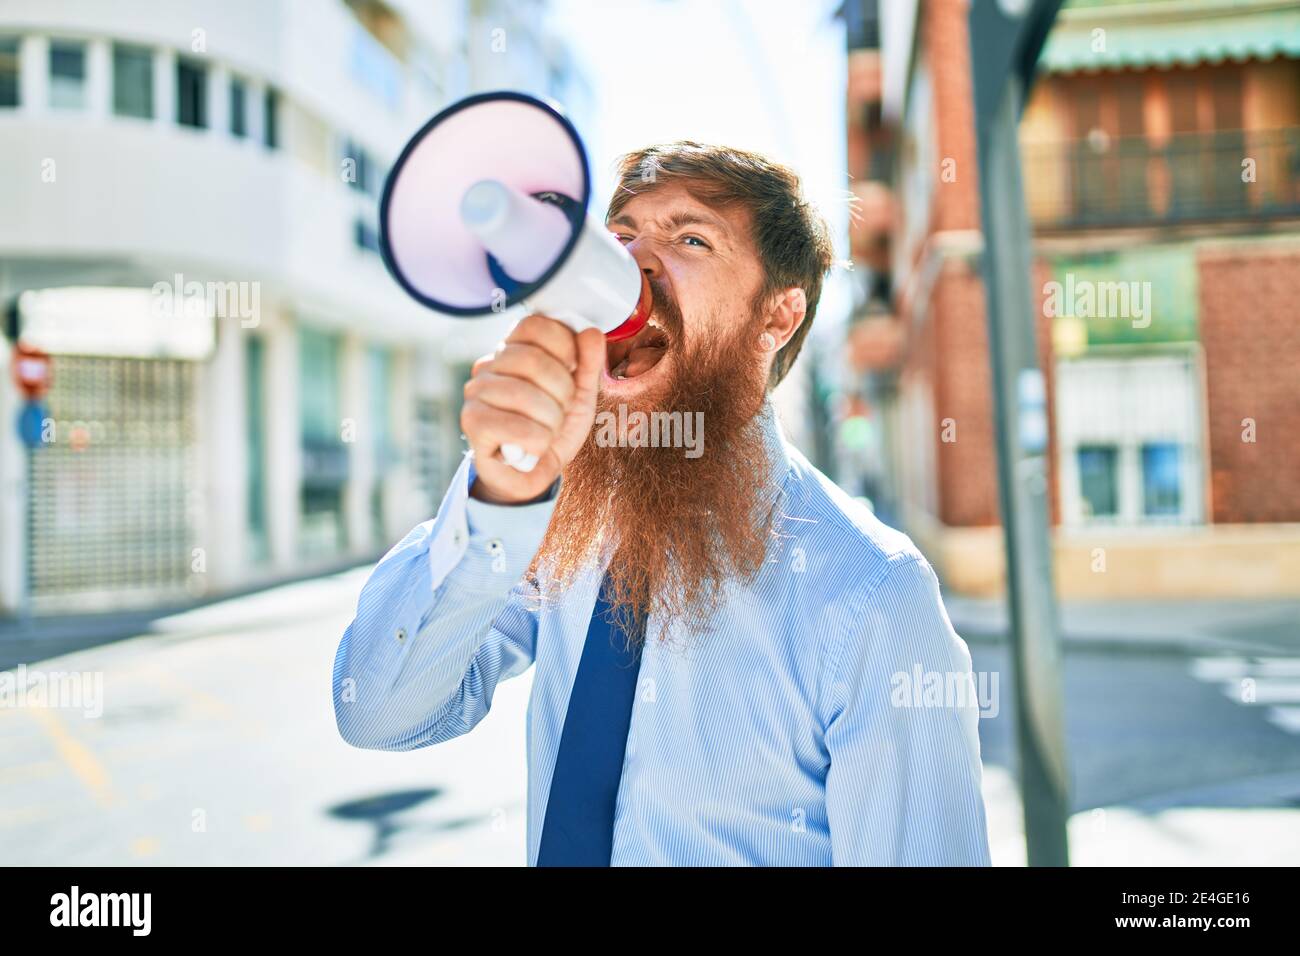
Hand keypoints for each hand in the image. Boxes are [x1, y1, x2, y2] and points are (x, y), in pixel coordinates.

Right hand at [462, 314, 604, 504]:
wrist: (532, 475)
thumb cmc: (552, 430)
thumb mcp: (580, 396)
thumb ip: (588, 364)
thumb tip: (591, 332)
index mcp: (514, 351)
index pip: (534, 324)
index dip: (563, 347)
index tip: (572, 371)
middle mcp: (489, 366)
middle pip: (531, 359)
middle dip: (562, 392)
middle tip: (562, 411)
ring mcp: (476, 393)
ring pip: (523, 395)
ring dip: (551, 422)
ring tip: (548, 432)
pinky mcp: (472, 423)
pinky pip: (513, 426)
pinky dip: (536, 442)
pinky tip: (534, 448)